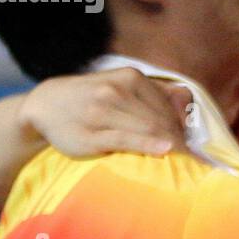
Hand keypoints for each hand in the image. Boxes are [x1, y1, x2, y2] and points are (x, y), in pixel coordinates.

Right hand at [19, 67, 190, 157]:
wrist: (47, 105)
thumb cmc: (93, 98)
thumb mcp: (122, 84)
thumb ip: (156, 92)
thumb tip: (188, 105)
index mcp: (129, 77)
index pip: (167, 106)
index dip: (182, 127)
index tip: (190, 143)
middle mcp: (116, 90)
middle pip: (160, 120)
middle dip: (179, 140)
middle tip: (191, 157)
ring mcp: (102, 112)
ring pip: (148, 129)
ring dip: (169, 145)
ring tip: (183, 160)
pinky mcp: (91, 134)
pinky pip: (126, 139)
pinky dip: (149, 144)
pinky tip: (165, 150)